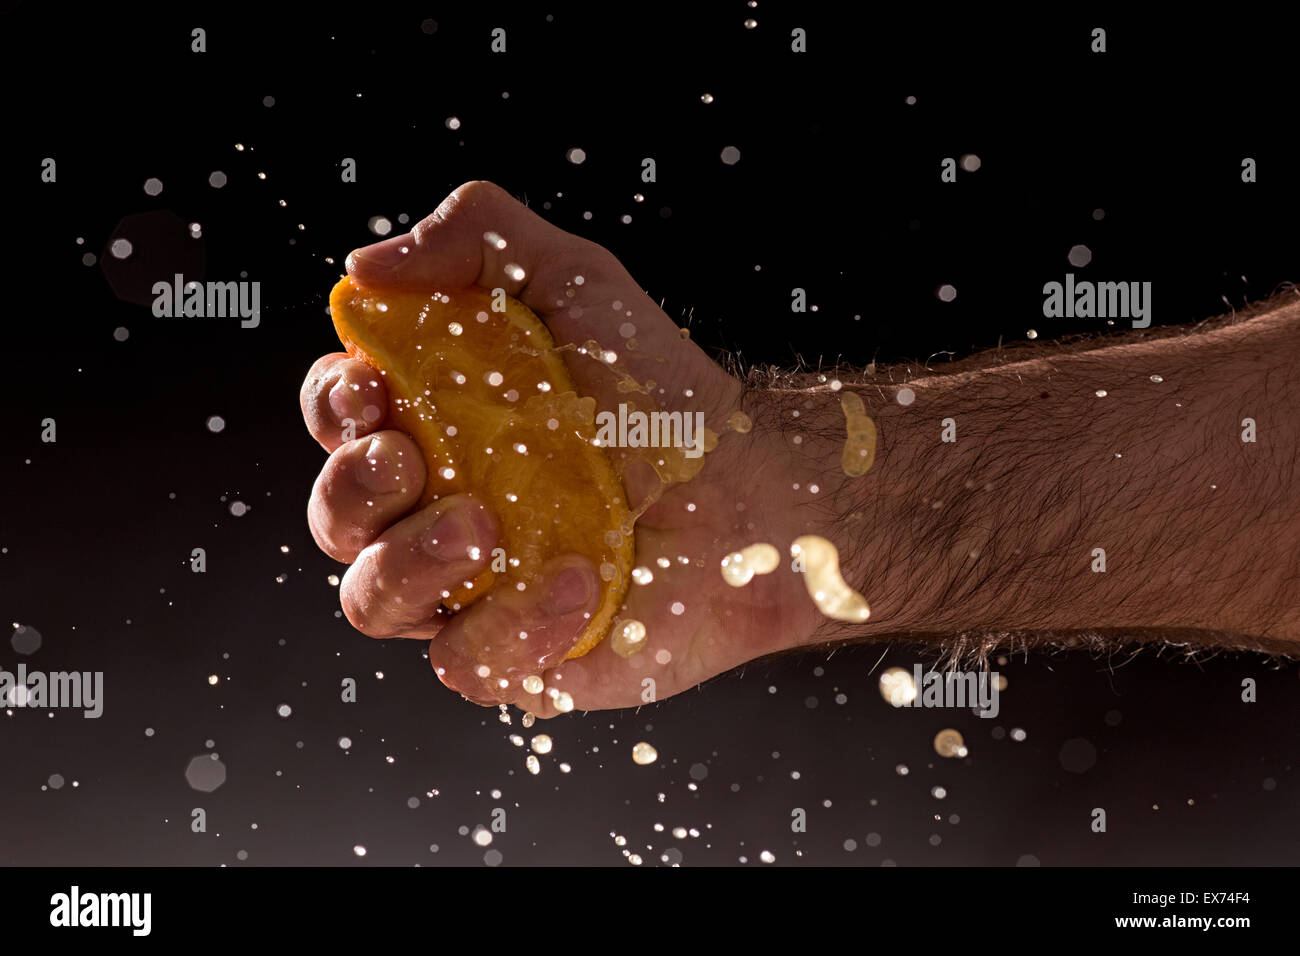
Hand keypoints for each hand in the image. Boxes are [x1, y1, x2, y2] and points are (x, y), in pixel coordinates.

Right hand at [301, 181, 821, 715]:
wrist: (750, 488)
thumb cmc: (661, 392)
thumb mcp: (576, 281)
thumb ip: (475, 239)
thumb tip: (364, 269)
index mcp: (437, 423)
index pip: (341, 418)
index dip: (334, 405)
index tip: (371, 388)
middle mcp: (440, 507)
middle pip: (338, 516)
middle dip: (354, 489)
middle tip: (413, 460)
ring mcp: (474, 588)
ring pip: (374, 601)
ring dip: (410, 562)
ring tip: (486, 525)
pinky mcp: (521, 654)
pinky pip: (465, 663)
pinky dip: (507, 628)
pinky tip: (576, 582)